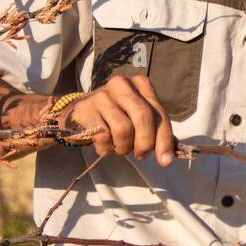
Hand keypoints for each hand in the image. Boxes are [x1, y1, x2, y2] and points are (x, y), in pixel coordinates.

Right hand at [56, 74, 176, 165]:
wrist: (76, 114)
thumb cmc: (114, 117)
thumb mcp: (137, 117)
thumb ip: (155, 129)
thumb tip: (169, 155)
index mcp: (140, 84)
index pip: (159, 114)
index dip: (164, 139)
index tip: (165, 161)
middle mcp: (122, 84)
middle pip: (143, 117)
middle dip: (145, 142)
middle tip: (141, 155)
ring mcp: (102, 95)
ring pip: (123, 129)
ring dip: (124, 147)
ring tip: (120, 148)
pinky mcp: (85, 109)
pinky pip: (104, 136)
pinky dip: (107, 149)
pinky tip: (105, 146)